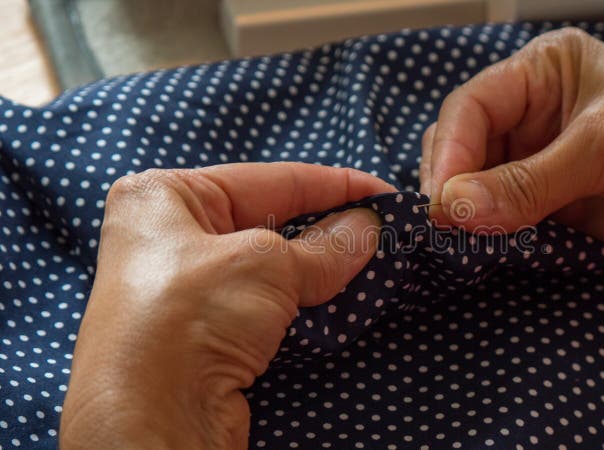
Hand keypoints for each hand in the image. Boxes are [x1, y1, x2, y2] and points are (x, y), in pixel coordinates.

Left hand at [60, 163, 393, 448]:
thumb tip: (370, 227)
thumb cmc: (188, 316)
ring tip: (375, 261)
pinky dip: (303, 300)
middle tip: (385, 231)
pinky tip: (342, 298)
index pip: (270, 179)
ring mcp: (186, 287)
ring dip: (320, 267)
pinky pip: (266, 303)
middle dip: (329, 227)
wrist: (150, 418)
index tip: (383, 195)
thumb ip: (326, 246)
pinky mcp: (205, 332)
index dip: (333, 184)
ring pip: (272, 266)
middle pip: (270, 221)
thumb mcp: (267, 265)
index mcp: (166, 196)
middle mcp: (170, 236)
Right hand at [421, 28, 603, 297]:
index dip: (452, 149)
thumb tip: (451, 210)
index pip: (475, 104)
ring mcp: (546, 161)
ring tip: (460, 239)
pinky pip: (505, 216)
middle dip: (452, 180)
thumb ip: (526, 183)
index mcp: (549, 71)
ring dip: (466, 211)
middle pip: (466, 143)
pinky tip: (482, 246)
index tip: (442, 198)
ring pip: (479, 183)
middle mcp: (540, 113)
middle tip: (447, 224)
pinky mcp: (558, 207)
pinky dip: (489, 233)